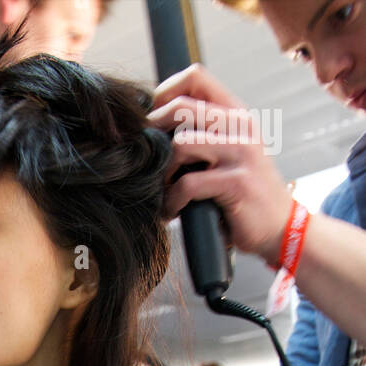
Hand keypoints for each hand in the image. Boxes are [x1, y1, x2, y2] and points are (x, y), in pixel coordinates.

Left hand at [147, 64, 291, 264]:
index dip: (164, 93)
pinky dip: (172, 201)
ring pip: (181, 144)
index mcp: (235, 112)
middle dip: (155, 134)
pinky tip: (173, 212)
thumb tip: (154, 124)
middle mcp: (240, 125)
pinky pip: (189, 184)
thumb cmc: (243, 191)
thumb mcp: (228, 152)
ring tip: (163, 193)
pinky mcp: (237, 183)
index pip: (195, 76)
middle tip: (149, 162)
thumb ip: (203, 133)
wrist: (279, 225)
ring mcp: (241, 153)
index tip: (153, 122)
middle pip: (181, 107)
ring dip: (162, 174)